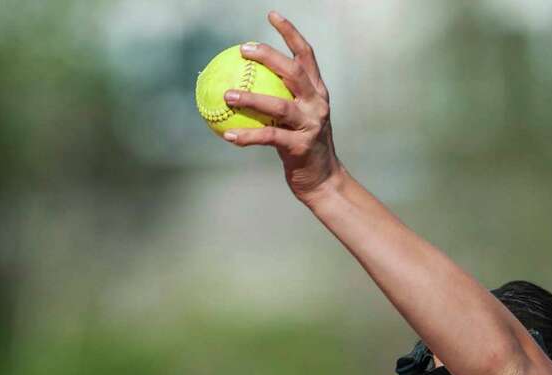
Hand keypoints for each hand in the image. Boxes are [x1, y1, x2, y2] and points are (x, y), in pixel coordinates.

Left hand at [222, 12, 341, 202]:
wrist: (323, 182)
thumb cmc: (304, 149)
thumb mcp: (298, 120)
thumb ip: (280, 101)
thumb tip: (245, 84)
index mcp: (318, 93)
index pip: (306, 55)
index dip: (290, 33)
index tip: (272, 15)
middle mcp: (317, 104)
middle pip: (293, 72)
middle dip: (269, 56)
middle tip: (244, 49)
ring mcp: (310, 125)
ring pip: (279, 104)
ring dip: (251, 97)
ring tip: (228, 93)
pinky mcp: (300, 147)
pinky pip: (269, 137)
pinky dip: (247, 136)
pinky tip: (228, 136)